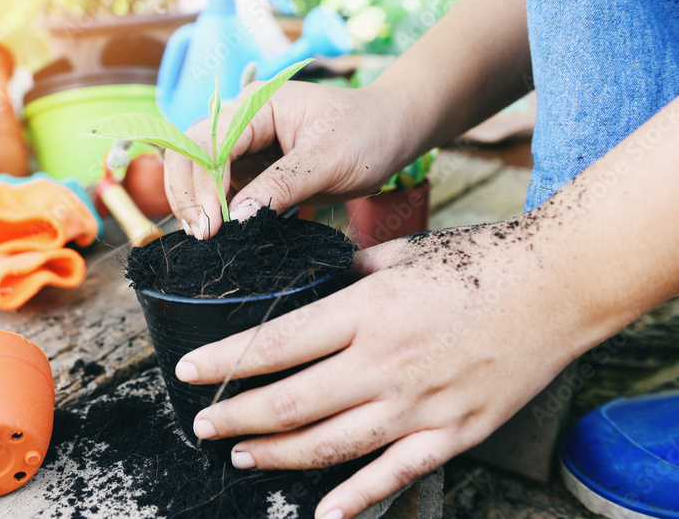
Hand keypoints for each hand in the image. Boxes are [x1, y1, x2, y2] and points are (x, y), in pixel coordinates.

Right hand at [164, 82, 408, 238]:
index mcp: (259, 105)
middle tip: (201, 233)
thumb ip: (282, 186)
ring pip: (195, 166)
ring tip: (203, 235)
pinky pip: (217, 184)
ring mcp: (244, 142)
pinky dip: (210, 206)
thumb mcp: (328, 162)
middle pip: (190, 149)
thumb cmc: (366, 134)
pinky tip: (216, 231)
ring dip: (192, 200)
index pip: (213, 142)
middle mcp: (243, 118)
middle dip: (188, 191)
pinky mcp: (250, 165)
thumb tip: (239, 217)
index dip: (205, 183)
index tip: (213, 223)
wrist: (390, 131)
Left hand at [173, 221, 585, 517]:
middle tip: (203, 424)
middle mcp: (384, 363)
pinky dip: (356, 498)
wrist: (558, 285)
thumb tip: (309, 288)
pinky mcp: (453, 432)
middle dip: (236, 417)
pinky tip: (323, 513)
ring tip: (242, 457)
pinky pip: (395, 474)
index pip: (275, 345)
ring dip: (277, 455)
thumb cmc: (478, 260)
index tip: (187, 371)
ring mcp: (419, 405)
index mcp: (366, 311)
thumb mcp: (400, 254)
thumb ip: (346, 274)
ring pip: (330, 445)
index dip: (224, 363)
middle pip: (290, 402)